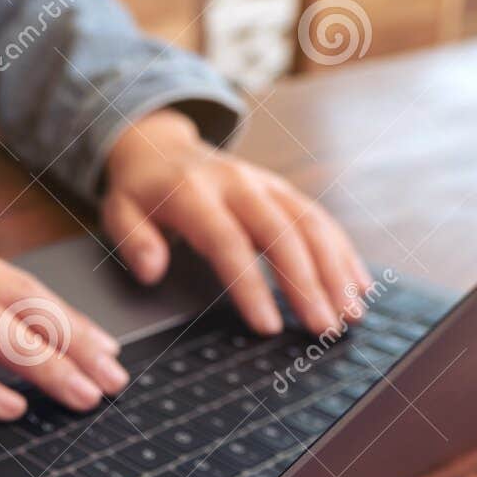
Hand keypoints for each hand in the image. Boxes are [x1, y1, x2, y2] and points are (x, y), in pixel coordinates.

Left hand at [103, 109, 373, 336]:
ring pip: (310, 225)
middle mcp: (239, 184)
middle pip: (281, 234)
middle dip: (308, 284)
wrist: (160, 146)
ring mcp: (267, 184)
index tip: (268, 327)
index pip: (228, 242)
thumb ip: (133, 240)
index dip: (250, 286)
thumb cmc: (140, 192)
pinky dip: (343, 253)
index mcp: (194, 192)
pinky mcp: (284, 190)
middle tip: (323, 329)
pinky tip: (358, 288)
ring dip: (336, 271)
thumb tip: (151, 271)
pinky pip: (320, 219)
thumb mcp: (118, 211)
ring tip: (350, 316)